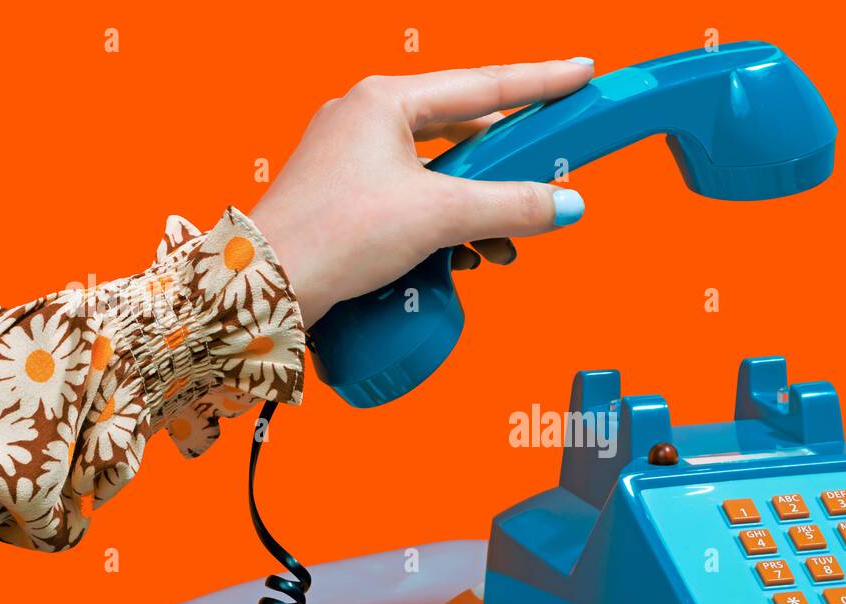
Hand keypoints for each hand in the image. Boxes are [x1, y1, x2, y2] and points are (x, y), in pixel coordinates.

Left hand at [249, 58, 593, 326]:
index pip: (483, 84)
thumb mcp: (437, 215)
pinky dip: (442, 226)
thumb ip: (510, 206)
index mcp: (384, 99)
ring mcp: (352, 159)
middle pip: (462, 133)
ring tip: (498, 249)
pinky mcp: (346, 199)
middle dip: (505, 173)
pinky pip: (412, 200)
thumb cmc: (333, 235)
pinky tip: (456, 258)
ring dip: (475, 212)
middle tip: (544, 183)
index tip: (579, 74)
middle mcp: (366, 119)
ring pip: (438, 174)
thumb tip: (565, 205)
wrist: (266, 287)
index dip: (539, 81)